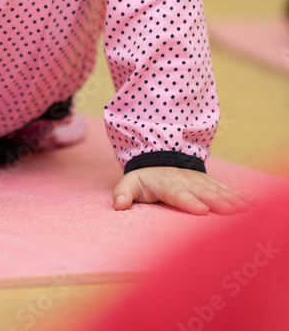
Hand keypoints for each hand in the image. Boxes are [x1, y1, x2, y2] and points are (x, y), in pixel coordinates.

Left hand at [112, 166, 256, 215]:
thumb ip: (123, 194)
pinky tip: (251, 204)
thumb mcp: (130, 184)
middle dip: (218, 202)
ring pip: (217, 189)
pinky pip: (225, 188)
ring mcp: (199, 181)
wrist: (157, 159)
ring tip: (246, 210)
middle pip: (203, 192)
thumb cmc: (144, 179)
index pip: (178, 194)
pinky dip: (239, 195)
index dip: (189, 202)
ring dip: (232, 199)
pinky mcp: (208, 182)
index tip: (201, 210)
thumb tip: (119, 206)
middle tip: (232, 212)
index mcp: (166, 184)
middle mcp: (186, 181)